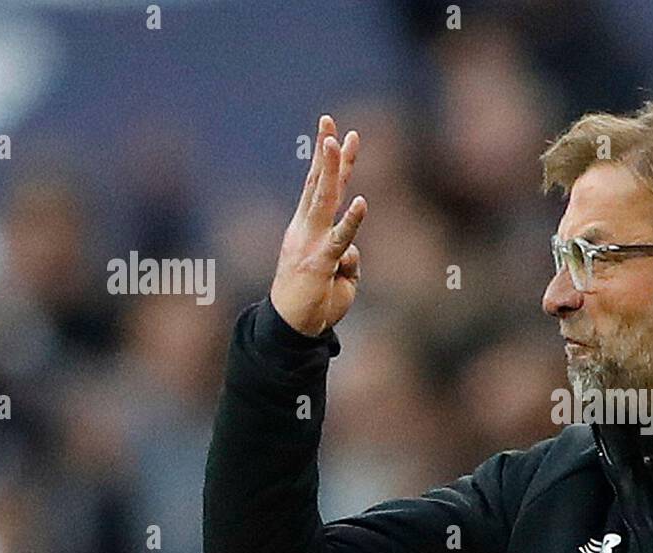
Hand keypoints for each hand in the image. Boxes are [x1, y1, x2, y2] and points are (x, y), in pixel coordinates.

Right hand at [269, 114, 366, 336]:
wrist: (291, 328)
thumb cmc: (314, 301)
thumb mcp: (337, 274)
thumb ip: (347, 256)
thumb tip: (353, 250)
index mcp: (306, 229)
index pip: (317, 187)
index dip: (325, 159)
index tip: (330, 130)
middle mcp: (305, 229)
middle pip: (320, 184)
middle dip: (328, 153)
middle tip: (332, 123)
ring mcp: (311, 243)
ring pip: (325, 200)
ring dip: (334, 170)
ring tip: (339, 143)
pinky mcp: (320, 262)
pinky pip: (340, 238)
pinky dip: (352, 221)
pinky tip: (361, 202)